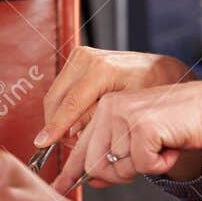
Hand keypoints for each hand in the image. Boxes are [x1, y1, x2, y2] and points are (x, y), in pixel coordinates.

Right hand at [37, 48, 192, 149]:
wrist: (158, 68)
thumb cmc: (151, 89)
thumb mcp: (129, 110)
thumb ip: (99, 120)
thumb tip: (72, 133)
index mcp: (102, 69)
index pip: (71, 103)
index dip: (56, 126)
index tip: (42, 143)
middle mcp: (86, 58)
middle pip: (56, 98)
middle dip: (54, 124)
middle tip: (61, 145)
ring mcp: (80, 56)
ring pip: (55, 94)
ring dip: (58, 117)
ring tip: (73, 135)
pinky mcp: (76, 58)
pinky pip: (61, 89)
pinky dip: (63, 107)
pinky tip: (76, 121)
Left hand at [51, 78, 201, 191]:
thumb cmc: (180, 123)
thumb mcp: (140, 138)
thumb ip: (115, 154)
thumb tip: (91, 180)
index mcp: (106, 107)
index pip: (80, 146)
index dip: (69, 171)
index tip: (58, 187)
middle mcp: (110, 107)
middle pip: (95, 166)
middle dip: (121, 175)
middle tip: (148, 160)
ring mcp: (125, 115)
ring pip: (118, 169)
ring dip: (145, 167)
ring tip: (162, 147)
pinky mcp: (143, 126)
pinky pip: (143, 167)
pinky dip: (161, 165)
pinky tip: (172, 146)